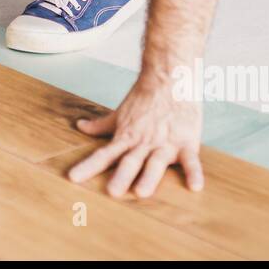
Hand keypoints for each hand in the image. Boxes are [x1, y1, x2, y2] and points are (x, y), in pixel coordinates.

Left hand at [67, 74, 202, 197]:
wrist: (170, 76)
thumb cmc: (145, 97)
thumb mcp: (120, 113)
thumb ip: (101, 125)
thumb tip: (80, 126)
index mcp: (127, 138)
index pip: (104, 154)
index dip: (89, 166)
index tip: (73, 178)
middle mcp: (144, 143)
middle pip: (131, 161)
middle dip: (121, 176)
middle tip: (112, 192)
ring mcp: (165, 143)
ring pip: (156, 162)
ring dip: (150, 177)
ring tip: (142, 192)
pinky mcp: (187, 142)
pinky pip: (191, 160)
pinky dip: (193, 173)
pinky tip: (195, 186)